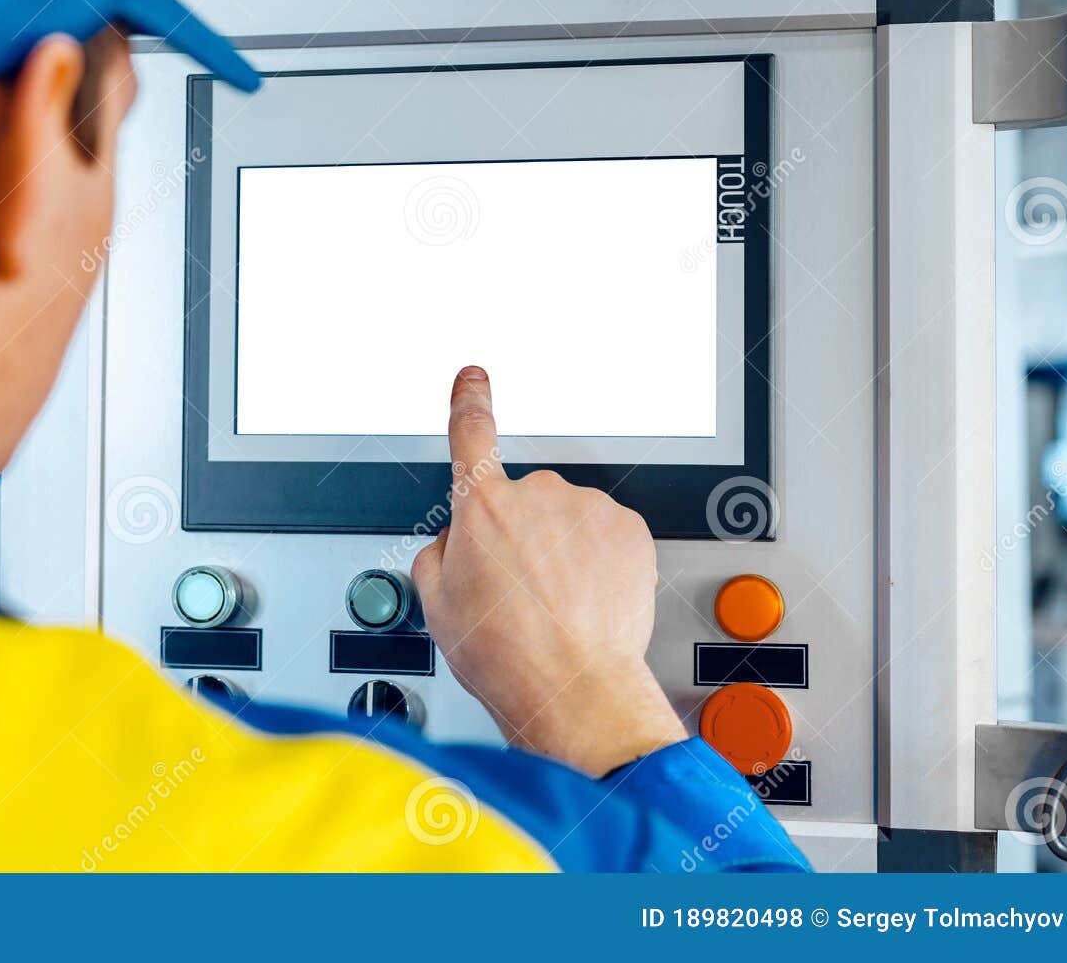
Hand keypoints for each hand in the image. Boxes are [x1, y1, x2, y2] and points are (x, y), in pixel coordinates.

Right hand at [411, 366, 687, 776]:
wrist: (573, 687)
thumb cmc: (506, 654)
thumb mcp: (436, 605)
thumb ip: (437, 554)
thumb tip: (453, 545)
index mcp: (482, 507)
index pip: (470, 433)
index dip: (469, 400)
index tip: (473, 379)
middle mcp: (537, 496)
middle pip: (522, 503)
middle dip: (520, 537)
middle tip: (518, 592)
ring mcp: (588, 510)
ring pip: (567, 521)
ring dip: (562, 552)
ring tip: (555, 608)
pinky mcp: (630, 531)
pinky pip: (606, 537)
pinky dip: (599, 563)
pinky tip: (587, 602)